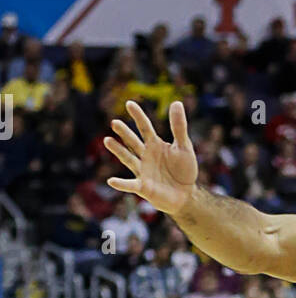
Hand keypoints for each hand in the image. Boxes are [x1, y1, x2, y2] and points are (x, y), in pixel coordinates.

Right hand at [104, 100, 198, 216]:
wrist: (186, 195)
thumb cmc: (184, 170)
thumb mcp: (184, 147)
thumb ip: (179, 127)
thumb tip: (176, 102)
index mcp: (155, 144)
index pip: (145, 127)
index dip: (138, 116)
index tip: (130, 104)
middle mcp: (145, 155)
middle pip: (133, 141)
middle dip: (125, 133)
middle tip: (115, 122)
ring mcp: (143, 170)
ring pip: (128, 158)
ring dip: (118, 150)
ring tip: (107, 140)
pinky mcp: (143, 187)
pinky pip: (131, 185)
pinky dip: (121, 184)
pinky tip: (111, 181)